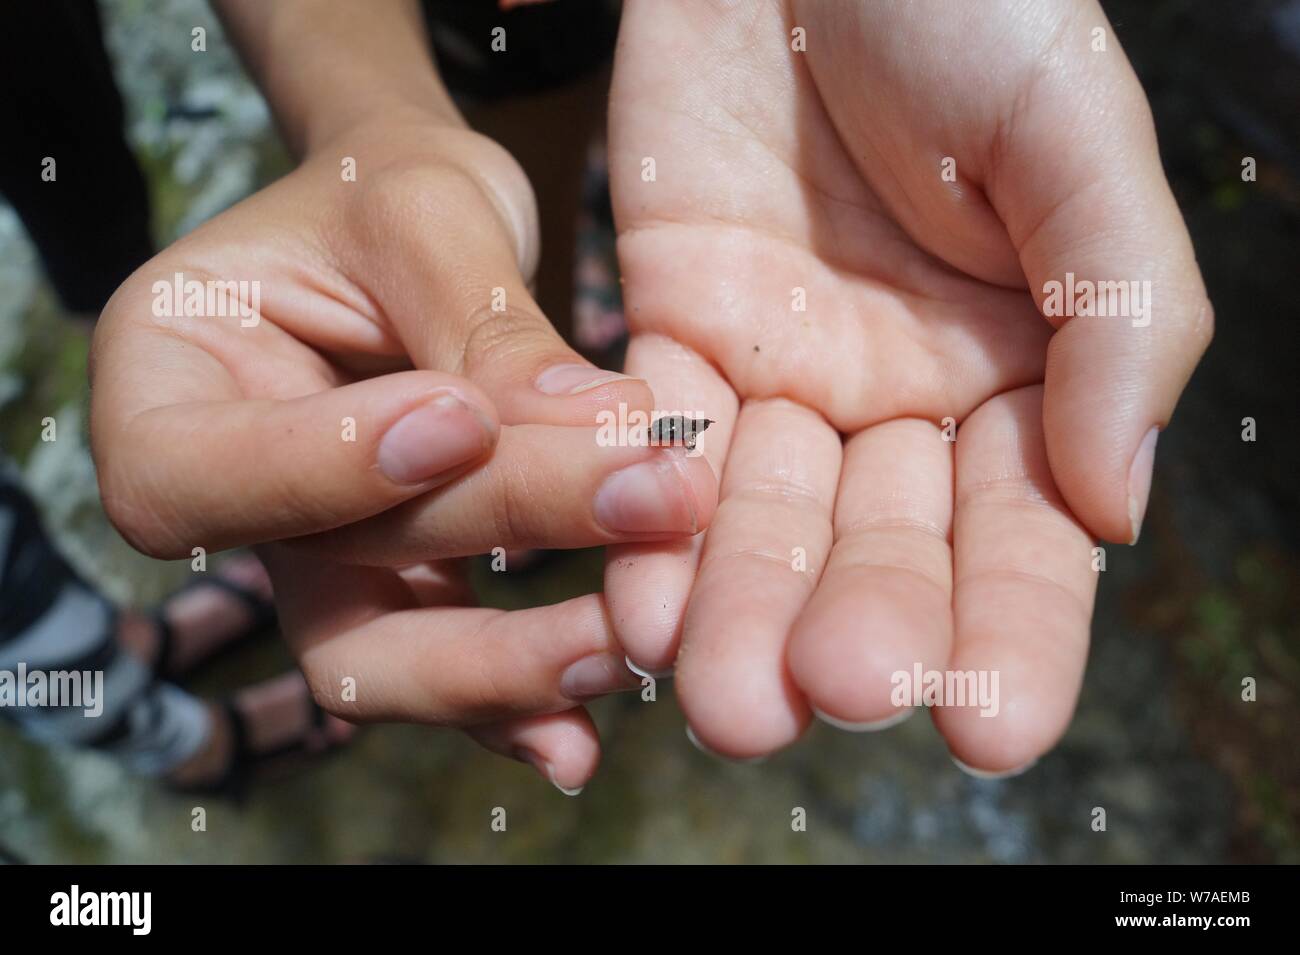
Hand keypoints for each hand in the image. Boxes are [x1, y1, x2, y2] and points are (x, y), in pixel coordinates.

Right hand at [91, 111, 715, 790]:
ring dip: (504, 666)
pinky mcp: (396, 589)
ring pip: (378, 657)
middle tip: (653, 494)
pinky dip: (516, 698)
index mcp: (161, 380)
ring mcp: (309, 555)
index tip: (463, 420)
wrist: (416, 228)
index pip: (198, 473)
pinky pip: (445, 662)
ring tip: (629, 640)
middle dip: (497, 532)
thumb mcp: (425, 210)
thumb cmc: (390, 194)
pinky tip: (586, 730)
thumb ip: (488, 323)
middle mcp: (224, 493)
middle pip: (329, 562)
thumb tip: (601, 427)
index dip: (326, 467)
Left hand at [605, 0, 1210, 770]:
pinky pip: (660, 437)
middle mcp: (904, 393)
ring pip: (761, 517)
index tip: (988, 730)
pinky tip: (638, 607)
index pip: (1026, 532)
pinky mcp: (679, 323)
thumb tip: (1118, 509)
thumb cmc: (970, 7)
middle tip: (821, 701)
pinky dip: (646, 520)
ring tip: (723, 701)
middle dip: (853, 629)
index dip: (1010, 632)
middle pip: (880, 543)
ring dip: (739, 611)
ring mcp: (786, 368)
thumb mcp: (1074, 141)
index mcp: (1025, 369)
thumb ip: (1119, 319)